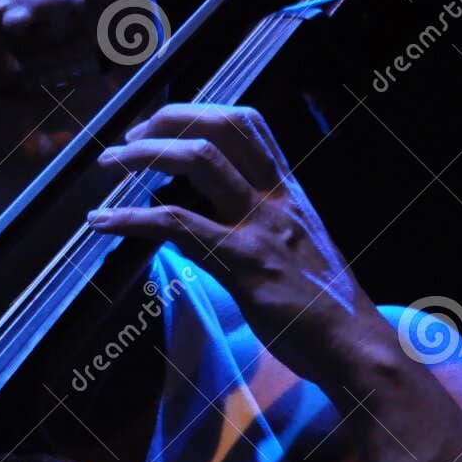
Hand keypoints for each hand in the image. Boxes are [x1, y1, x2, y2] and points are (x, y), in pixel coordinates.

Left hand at [86, 103, 384, 383]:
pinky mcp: (243, 264)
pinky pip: (176, 226)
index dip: (199, 112)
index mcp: (289, 193)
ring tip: (108, 164)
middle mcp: (276, 199)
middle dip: (166, 121)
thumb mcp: (301, 250)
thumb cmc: (328, 309)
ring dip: (144, 155)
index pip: (248, 124)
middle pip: (219, 127)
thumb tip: (226, 221)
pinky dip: (130, 218)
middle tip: (128, 139)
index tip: (164, 125)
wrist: (360, 349)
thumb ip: (268, 226)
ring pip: (198, 160)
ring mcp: (260, 228)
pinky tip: (101, 222)